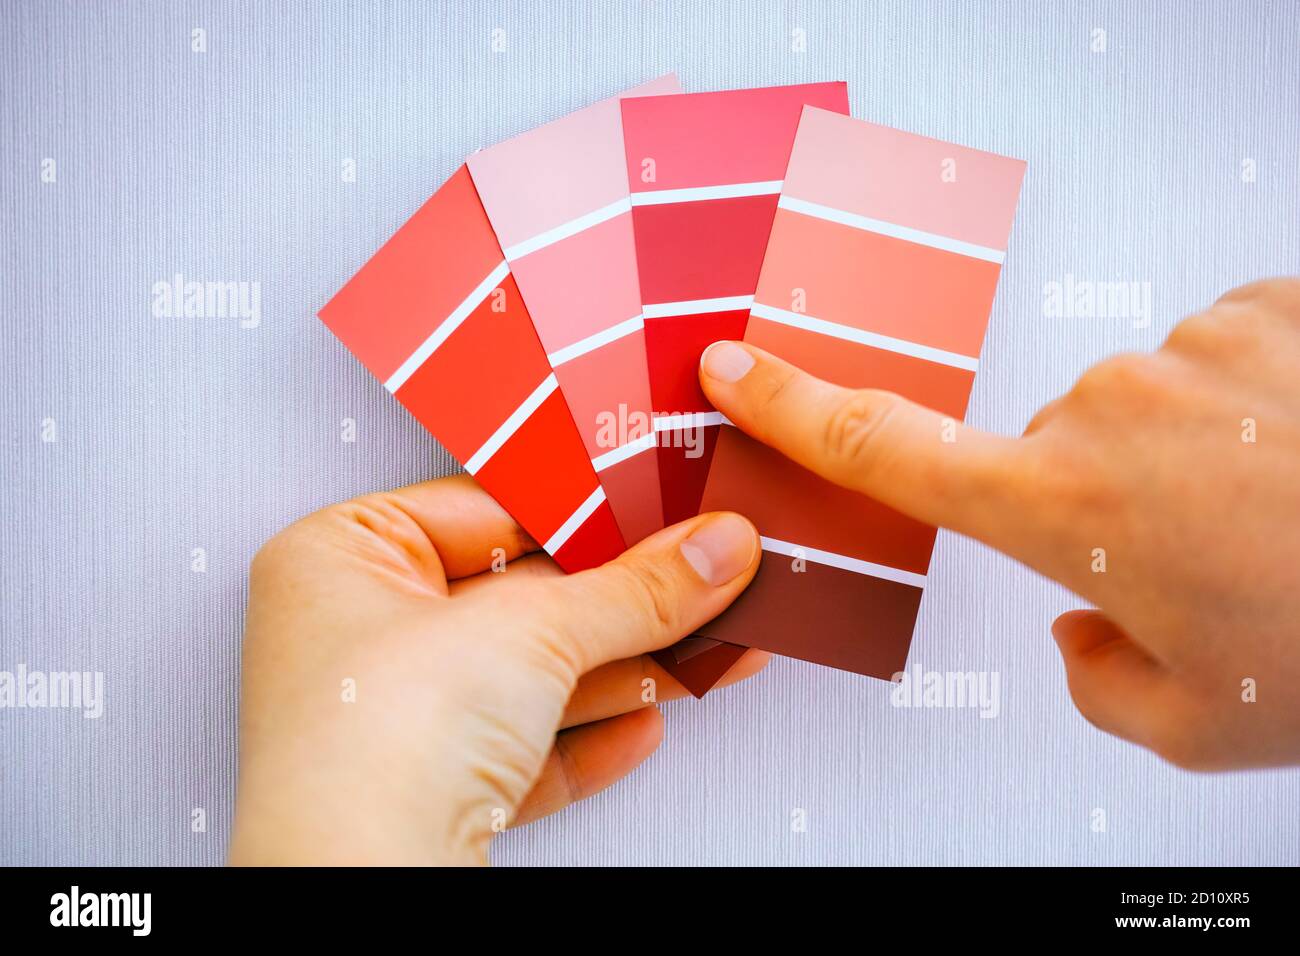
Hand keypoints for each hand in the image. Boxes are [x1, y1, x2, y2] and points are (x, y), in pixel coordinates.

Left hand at [228, 476, 763, 864]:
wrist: (361, 891)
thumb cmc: (375, 746)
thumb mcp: (530, 631)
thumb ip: (634, 587)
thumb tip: (705, 551)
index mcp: (341, 557)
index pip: (486, 509)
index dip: (585, 509)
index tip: (660, 508)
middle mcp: (355, 636)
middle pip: (518, 597)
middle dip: (622, 598)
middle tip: (700, 574)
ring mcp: (391, 718)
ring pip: (531, 676)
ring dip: (626, 666)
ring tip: (707, 643)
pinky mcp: (428, 791)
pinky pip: (525, 747)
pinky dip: (591, 734)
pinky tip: (647, 718)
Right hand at [700, 278, 1299, 770]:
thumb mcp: (1190, 722)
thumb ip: (1091, 674)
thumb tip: (1083, 619)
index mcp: (1060, 506)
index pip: (882, 450)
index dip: (795, 410)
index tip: (736, 365)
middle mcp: (1109, 408)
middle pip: (1052, 451)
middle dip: (1102, 504)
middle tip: (1207, 562)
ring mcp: (1193, 345)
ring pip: (1145, 405)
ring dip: (1189, 457)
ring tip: (1278, 512)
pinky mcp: (1271, 305)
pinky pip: (1220, 354)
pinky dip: (1252, 403)